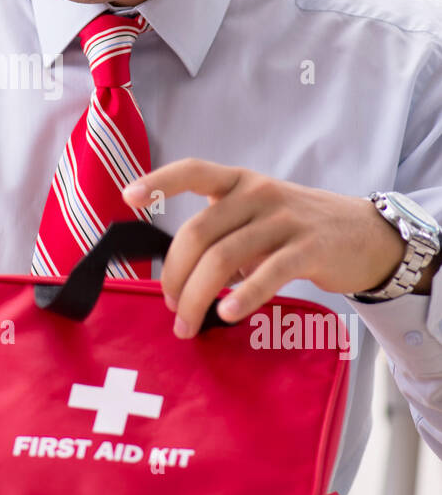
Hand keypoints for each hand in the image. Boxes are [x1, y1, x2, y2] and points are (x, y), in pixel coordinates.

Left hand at [120, 159, 415, 338]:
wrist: (367, 234)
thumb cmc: (298, 230)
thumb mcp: (257, 218)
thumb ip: (221, 237)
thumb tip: (179, 280)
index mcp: (238, 182)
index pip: (193, 171)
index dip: (159, 181)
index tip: (128, 197)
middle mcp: (257, 194)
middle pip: (199, 233)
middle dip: (175, 275)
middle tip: (169, 307)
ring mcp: (284, 219)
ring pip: (225, 257)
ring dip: (198, 295)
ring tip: (188, 324)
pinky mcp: (310, 247)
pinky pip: (268, 272)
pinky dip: (243, 295)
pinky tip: (227, 314)